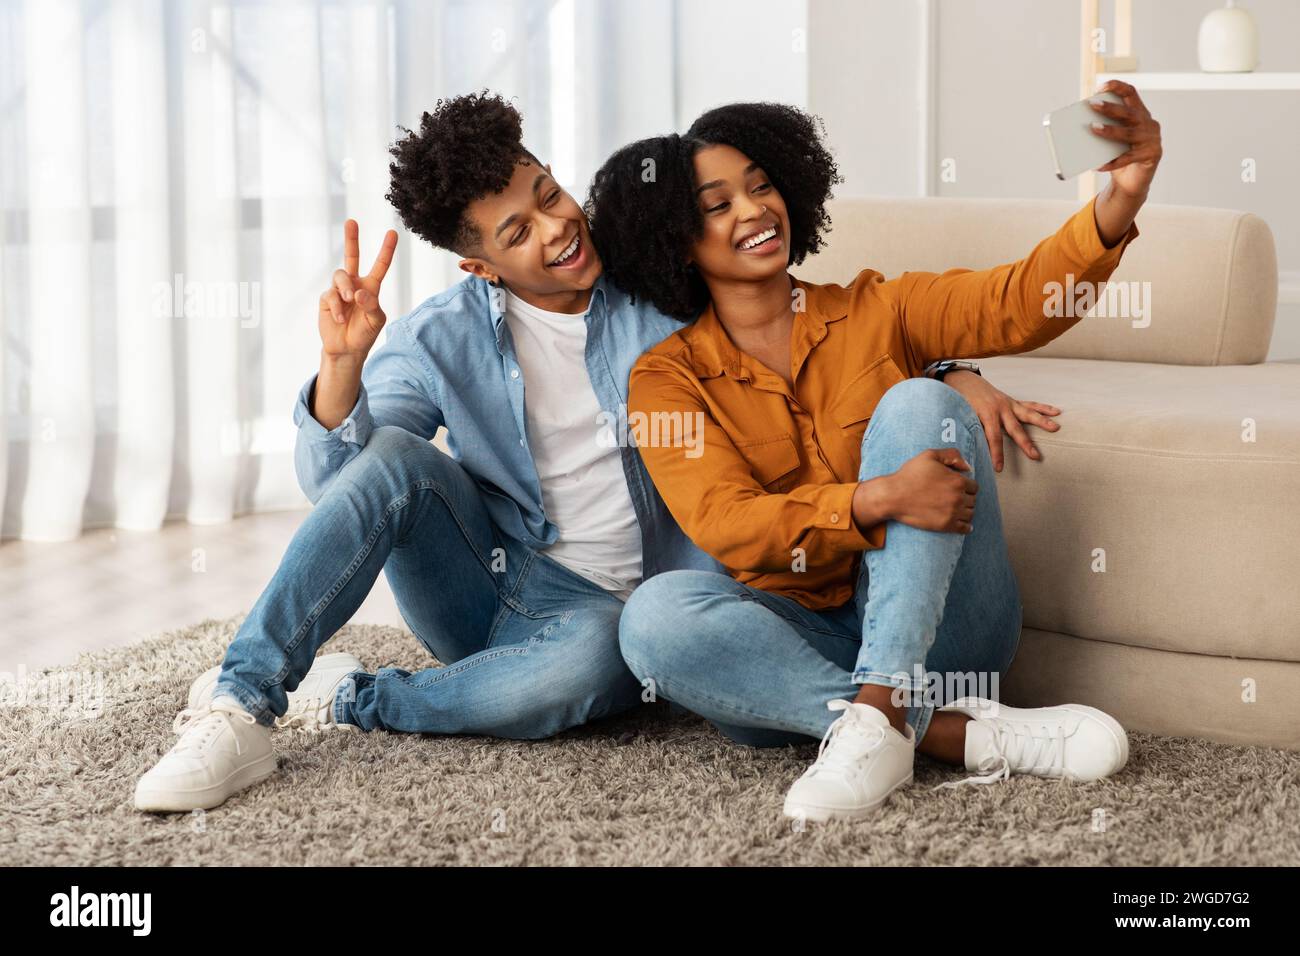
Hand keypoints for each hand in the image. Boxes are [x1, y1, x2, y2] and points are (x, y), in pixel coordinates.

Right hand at [318, 219, 397, 361]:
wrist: (346, 349)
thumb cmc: (364, 334)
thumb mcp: (375, 321)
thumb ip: (371, 306)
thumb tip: (358, 292)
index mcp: (371, 288)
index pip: (380, 266)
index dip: (386, 250)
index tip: (393, 233)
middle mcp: (354, 284)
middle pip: (351, 256)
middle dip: (351, 239)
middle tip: (351, 222)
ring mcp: (339, 290)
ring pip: (340, 275)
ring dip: (345, 287)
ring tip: (348, 301)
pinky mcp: (326, 298)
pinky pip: (330, 295)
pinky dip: (336, 307)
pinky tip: (341, 319)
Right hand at [878, 448, 977, 534]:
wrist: (893, 496)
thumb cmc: (910, 475)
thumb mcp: (929, 455)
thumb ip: (952, 455)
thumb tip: (968, 467)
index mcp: (957, 481)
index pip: (974, 486)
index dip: (966, 486)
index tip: (958, 488)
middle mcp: (958, 498)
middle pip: (973, 500)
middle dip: (966, 498)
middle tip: (955, 498)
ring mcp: (953, 513)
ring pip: (970, 514)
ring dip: (966, 511)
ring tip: (957, 510)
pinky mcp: (946, 526)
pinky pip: (965, 528)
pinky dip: (966, 526)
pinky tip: (962, 523)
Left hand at [943, 370, 1060, 471]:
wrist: (963, 380)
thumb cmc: (960, 400)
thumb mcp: (962, 416)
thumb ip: (970, 430)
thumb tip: (972, 449)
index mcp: (986, 413)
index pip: (993, 438)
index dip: (996, 454)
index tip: (999, 468)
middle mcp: (1000, 408)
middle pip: (1015, 428)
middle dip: (1025, 444)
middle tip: (1035, 456)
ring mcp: (1008, 403)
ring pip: (1028, 413)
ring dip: (1042, 421)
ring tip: (1056, 428)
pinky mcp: (1012, 401)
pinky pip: (1029, 405)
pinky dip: (1043, 408)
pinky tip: (1056, 412)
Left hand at [1087, 79, 1161, 199]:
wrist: (1132, 180)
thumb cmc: (1119, 155)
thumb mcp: (1112, 139)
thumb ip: (1103, 129)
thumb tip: (1077, 128)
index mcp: (1139, 113)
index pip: (1131, 93)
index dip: (1117, 87)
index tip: (1100, 87)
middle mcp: (1149, 123)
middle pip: (1129, 112)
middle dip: (1110, 108)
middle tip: (1093, 105)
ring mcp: (1152, 139)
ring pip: (1130, 133)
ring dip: (1110, 131)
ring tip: (1093, 129)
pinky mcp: (1151, 155)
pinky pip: (1128, 158)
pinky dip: (1112, 162)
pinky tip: (1098, 166)